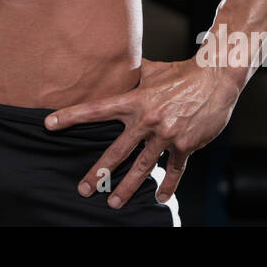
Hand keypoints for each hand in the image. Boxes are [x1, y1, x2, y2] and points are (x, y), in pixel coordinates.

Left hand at [44, 57, 239, 208]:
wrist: (216, 78)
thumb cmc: (182, 72)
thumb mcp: (152, 70)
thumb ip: (131, 73)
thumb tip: (113, 64)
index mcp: (135, 100)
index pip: (97, 109)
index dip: (72, 116)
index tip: (49, 124)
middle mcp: (148, 120)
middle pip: (117, 150)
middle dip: (99, 172)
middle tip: (84, 188)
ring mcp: (167, 135)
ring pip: (143, 166)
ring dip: (128, 187)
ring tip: (114, 202)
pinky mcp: (186, 145)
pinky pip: (174, 170)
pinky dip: (168, 186)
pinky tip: (159, 198)